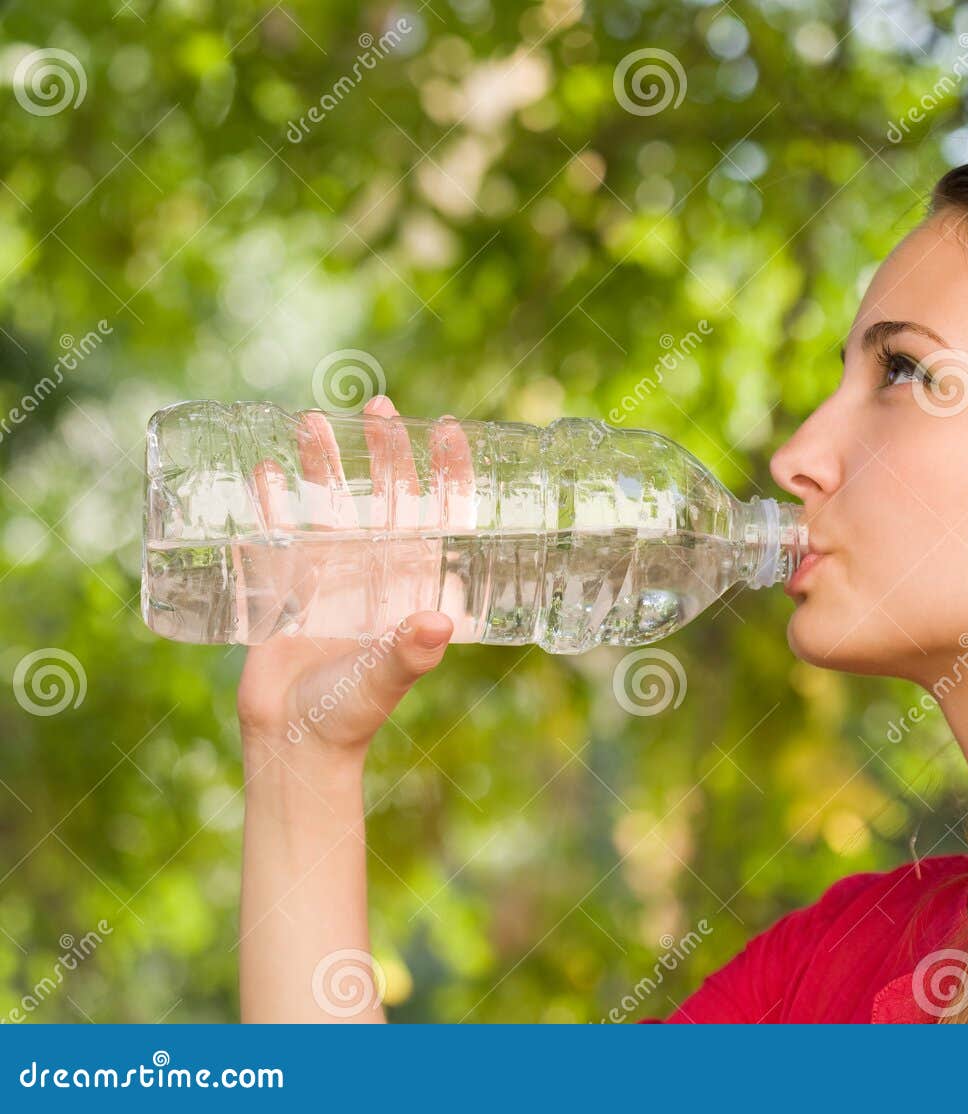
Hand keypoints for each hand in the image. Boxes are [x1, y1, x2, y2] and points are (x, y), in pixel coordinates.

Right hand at [235, 395, 470, 760]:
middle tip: (378, 406)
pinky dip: (273, 502)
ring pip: (332, 505)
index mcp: (414, 587)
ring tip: (313, 419)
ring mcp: (331, 577)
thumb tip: (439, 622)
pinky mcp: (286, 589)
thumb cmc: (351, 716)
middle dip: (384, 452)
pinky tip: (267, 468)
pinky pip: (279, 533)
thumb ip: (408, 653)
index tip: (447, 429)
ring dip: (325, 464)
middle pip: (386, 497)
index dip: (448, 474)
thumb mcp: (384, 681)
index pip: (441, 518)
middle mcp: (379, 574)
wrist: (294, 745)